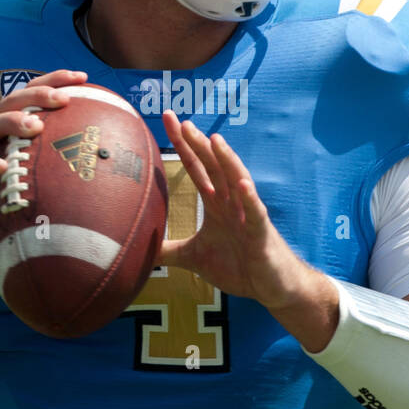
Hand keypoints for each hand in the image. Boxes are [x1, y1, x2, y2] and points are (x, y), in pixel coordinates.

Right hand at [0, 70, 88, 242]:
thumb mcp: (22, 161)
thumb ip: (45, 150)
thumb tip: (92, 152)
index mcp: (5, 119)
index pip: (30, 91)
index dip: (54, 80)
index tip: (83, 77)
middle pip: (13, 101)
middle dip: (39, 95)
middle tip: (64, 98)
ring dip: (15, 123)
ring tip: (37, 126)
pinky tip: (1, 167)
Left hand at [157, 110, 315, 310]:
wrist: (269, 288)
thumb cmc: (238, 267)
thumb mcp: (193, 258)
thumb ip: (168, 250)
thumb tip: (138, 250)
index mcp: (216, 203)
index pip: (196, 167)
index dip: (182, 144)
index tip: (168, 120)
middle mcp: (231, 202)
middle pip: (213, 166)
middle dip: (198, 143)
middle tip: (180, 120)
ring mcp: (247, 215)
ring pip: (237, 181)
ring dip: (226, 160)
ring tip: (214, 139)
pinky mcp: (261, 233)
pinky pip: (256, 213)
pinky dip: (250, 199)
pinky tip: (243, 185)